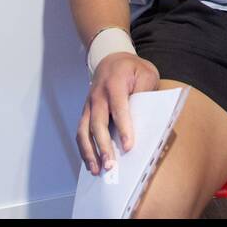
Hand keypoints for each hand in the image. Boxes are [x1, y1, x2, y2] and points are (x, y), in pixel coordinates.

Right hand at [76, 52, 160, 175]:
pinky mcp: (86, 112)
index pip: (118, 109)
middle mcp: (97, 95)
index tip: (129, 146)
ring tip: (96, 169)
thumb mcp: (146, 73)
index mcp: (114, 84)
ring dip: (89, 151)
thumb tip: (144, 118)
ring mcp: (88, 104)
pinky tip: (90, 162)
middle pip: (97, 123)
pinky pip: (81, 131)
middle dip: (103, 146)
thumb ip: (144, 92)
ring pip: (84, 130)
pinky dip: (84, 148)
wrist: (110, 57)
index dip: (123, 128)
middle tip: (110, 165)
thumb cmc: (132, 68)